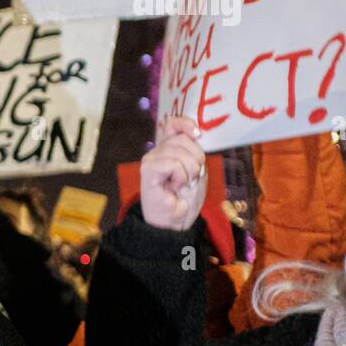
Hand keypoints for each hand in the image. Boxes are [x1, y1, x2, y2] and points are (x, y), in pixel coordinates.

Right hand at [141, 116, 205, 230]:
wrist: (174, 221)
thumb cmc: (184, 198)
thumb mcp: (196, 170)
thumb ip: (193, 151)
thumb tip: (195, 133)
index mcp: (167, 150)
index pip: (172, 124)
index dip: (185, 124)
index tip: (197, 134)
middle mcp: (156, 152)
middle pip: (182, 140)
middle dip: (196, 159)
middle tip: (191, 177)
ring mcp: (150, 160)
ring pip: (181, 153)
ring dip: (190, 172)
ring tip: (182, 185)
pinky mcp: (148, 171)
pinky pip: (174, 164)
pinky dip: (181, 177)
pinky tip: (173, 187)